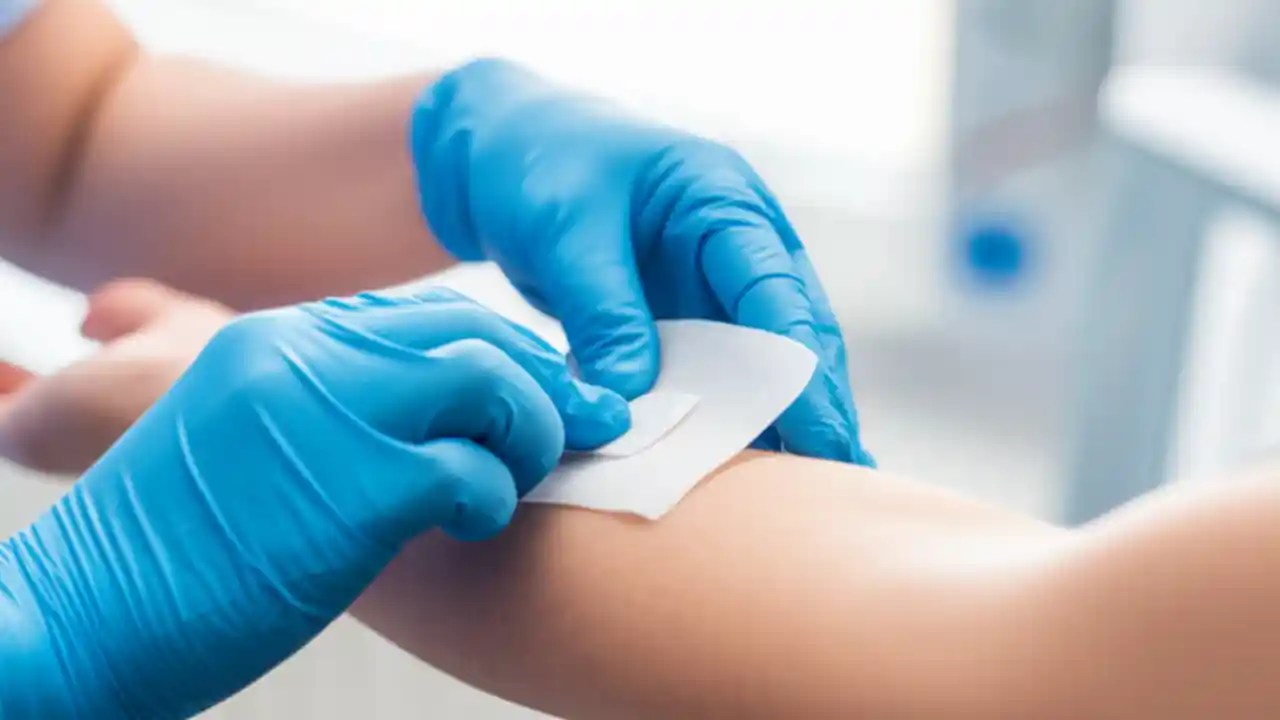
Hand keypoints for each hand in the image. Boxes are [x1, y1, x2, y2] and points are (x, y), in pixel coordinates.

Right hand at [0, 288, 627, 717]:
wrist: (85, 617)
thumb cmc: (176, 550)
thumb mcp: (248, 446)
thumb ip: (329, 411)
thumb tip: (431, 417)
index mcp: (278, 339)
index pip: (423, 313)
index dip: (496, 351)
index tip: (534, 393)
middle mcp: (307, 354)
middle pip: (471, 329)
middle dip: (539, 380)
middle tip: (574, 427)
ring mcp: (334, 413)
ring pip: (492, 381)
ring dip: (530, 433)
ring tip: (512, 479)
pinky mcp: (360, 488)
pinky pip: (478, 470)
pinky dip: (496, 499)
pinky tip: (473, 523)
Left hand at [411, 59, 870, 464]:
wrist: (493, 154)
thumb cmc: (536, 165)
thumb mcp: (566, 231)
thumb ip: (607, 315)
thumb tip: (636, 406)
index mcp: (722, 200)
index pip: (777, 290)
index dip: (803, 368)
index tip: (820, 435)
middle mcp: (733, 246)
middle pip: (792, 335)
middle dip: (817, 408)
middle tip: (839, 486)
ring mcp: (708, 287)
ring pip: (758, 366)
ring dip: (778, 425)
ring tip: (809, 502)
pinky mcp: (677, 322)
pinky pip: (708, 380)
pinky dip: (719, 424)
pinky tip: (740, 478)